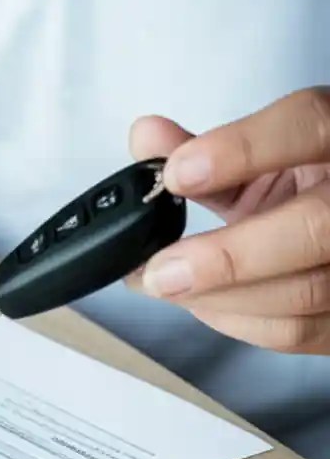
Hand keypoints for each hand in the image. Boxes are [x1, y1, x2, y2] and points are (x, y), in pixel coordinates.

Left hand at [127, 86, 329, 353]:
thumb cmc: (304, 182)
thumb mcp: (262, 156)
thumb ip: (204, 148)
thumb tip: (145, 136)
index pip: (308, 127)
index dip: (241, 150)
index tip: (177, 174)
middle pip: (315, 226)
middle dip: (225, 257)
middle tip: (159, 271)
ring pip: (308, 291)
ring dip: (221, 298)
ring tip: (164, 287)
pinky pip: (302, 331)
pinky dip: (240, 321)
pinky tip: (201, 303)